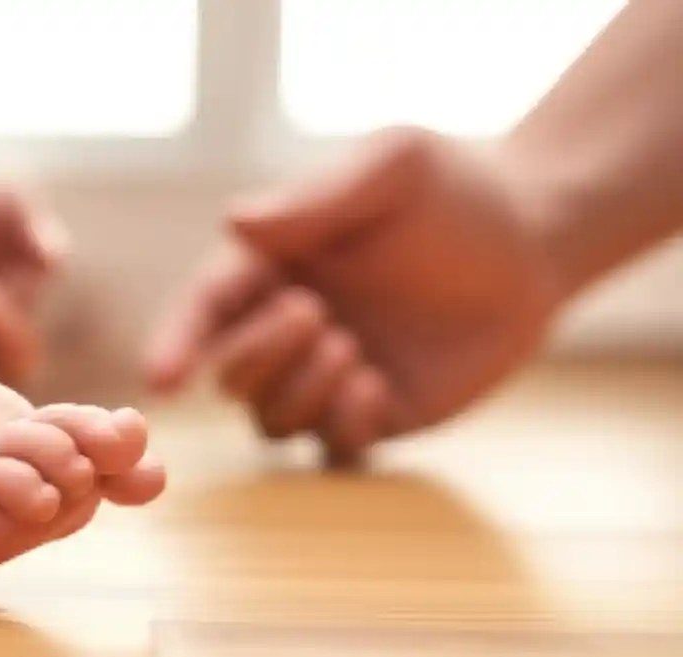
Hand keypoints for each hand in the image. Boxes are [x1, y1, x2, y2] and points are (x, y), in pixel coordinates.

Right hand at [147, 127, 565, 462]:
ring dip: (300, 392)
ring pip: (272, 420)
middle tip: (317, 312)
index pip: (206, 309)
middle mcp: (287, 327)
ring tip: (353, 349)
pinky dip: (342, 429)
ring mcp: (330, 376)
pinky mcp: (376, 414)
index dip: (178, 343)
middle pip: (232, 375)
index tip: (162, 378)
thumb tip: (235, 223)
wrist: (533, 238)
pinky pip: (333, 451)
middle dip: (258, 355)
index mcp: (270, 266)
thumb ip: (316, 198)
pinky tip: (379, 385)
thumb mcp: (391, 167)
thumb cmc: (452, 189)